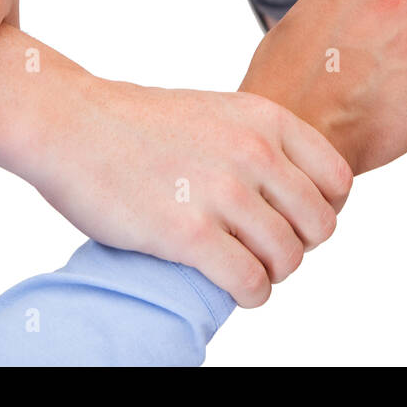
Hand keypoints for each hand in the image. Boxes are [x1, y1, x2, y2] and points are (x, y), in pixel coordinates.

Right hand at [31, 79, 353, 306]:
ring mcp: (222, 194)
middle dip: (297, 245)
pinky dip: (248, 294)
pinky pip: (251, 282)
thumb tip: (293, 191)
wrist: (69, 125)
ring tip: (241, 267)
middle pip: (319, 225)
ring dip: (270, 273)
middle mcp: (253, 153)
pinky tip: (227, 286)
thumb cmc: (135, 124)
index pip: (337, 181)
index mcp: (264, 119)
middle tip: (262, 247)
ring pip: (288, 259)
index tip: (291, 219)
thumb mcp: (215, 112)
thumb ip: (258, 143)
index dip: (322, 209)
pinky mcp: (189, 235)